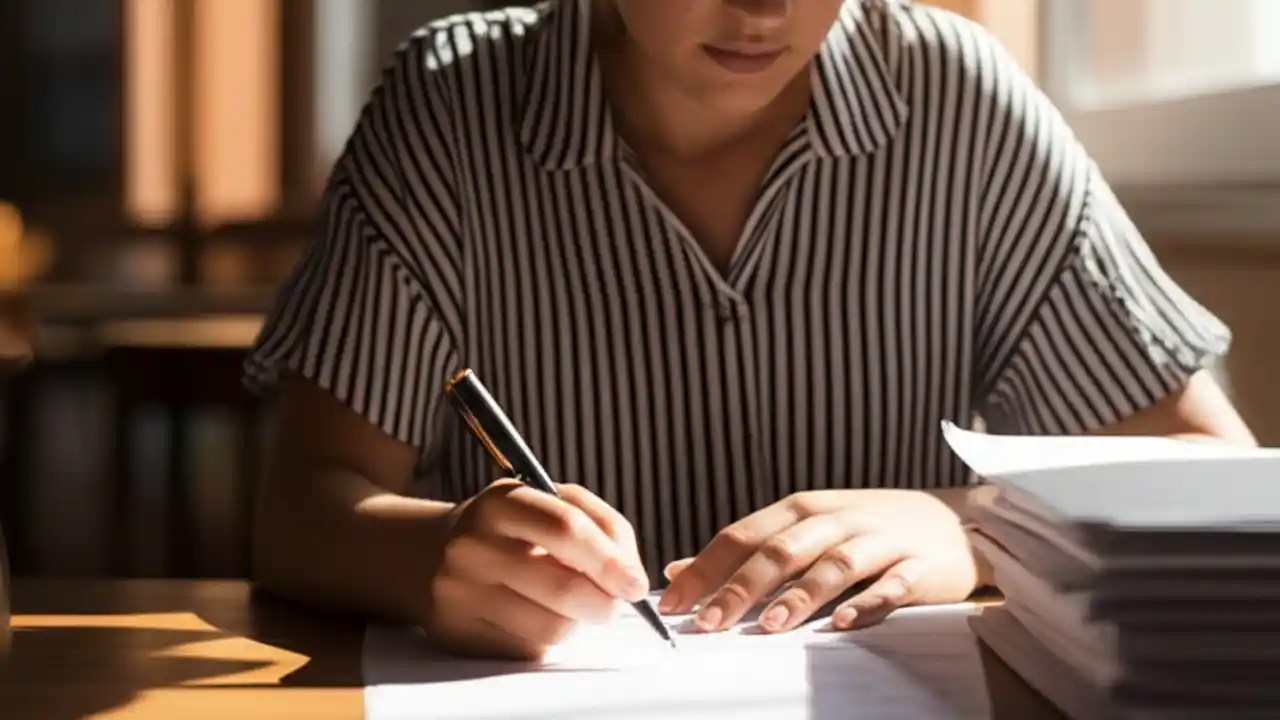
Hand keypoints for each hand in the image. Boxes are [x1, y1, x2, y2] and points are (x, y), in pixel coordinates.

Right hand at [426, 479, 648, 658]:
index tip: (636, 583)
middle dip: (606, 601)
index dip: (611, 559)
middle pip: (564, 587)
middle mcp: (474, 546)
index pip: (566, 528)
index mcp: (500, 502)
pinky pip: (529, 649)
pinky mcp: (460, 634)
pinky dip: (547, 637)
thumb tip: (630, 573)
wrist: (429, 555)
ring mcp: (461, 594)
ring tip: (567, 603)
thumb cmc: (509, 528)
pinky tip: (534, 614)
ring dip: (577, 621)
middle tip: (616, 601)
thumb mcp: (548, 500)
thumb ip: (599, 524)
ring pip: (552, 627)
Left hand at [658, 490, 980, 632]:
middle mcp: (836, 520)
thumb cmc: (866, 530)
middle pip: (781, 550)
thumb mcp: (804, 530)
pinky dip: (867, 603)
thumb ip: (745, 551)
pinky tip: (844, 623)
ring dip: (799, 595)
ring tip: (768, 625)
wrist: (956, 520)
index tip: (673, 603)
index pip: (743, 535)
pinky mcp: (918, 567)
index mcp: (801, 510)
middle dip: (741, 587)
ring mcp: (879, 542)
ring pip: (833, 565)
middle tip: (709, 622)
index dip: (705, 568)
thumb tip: (676, 571)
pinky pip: (891, 587)